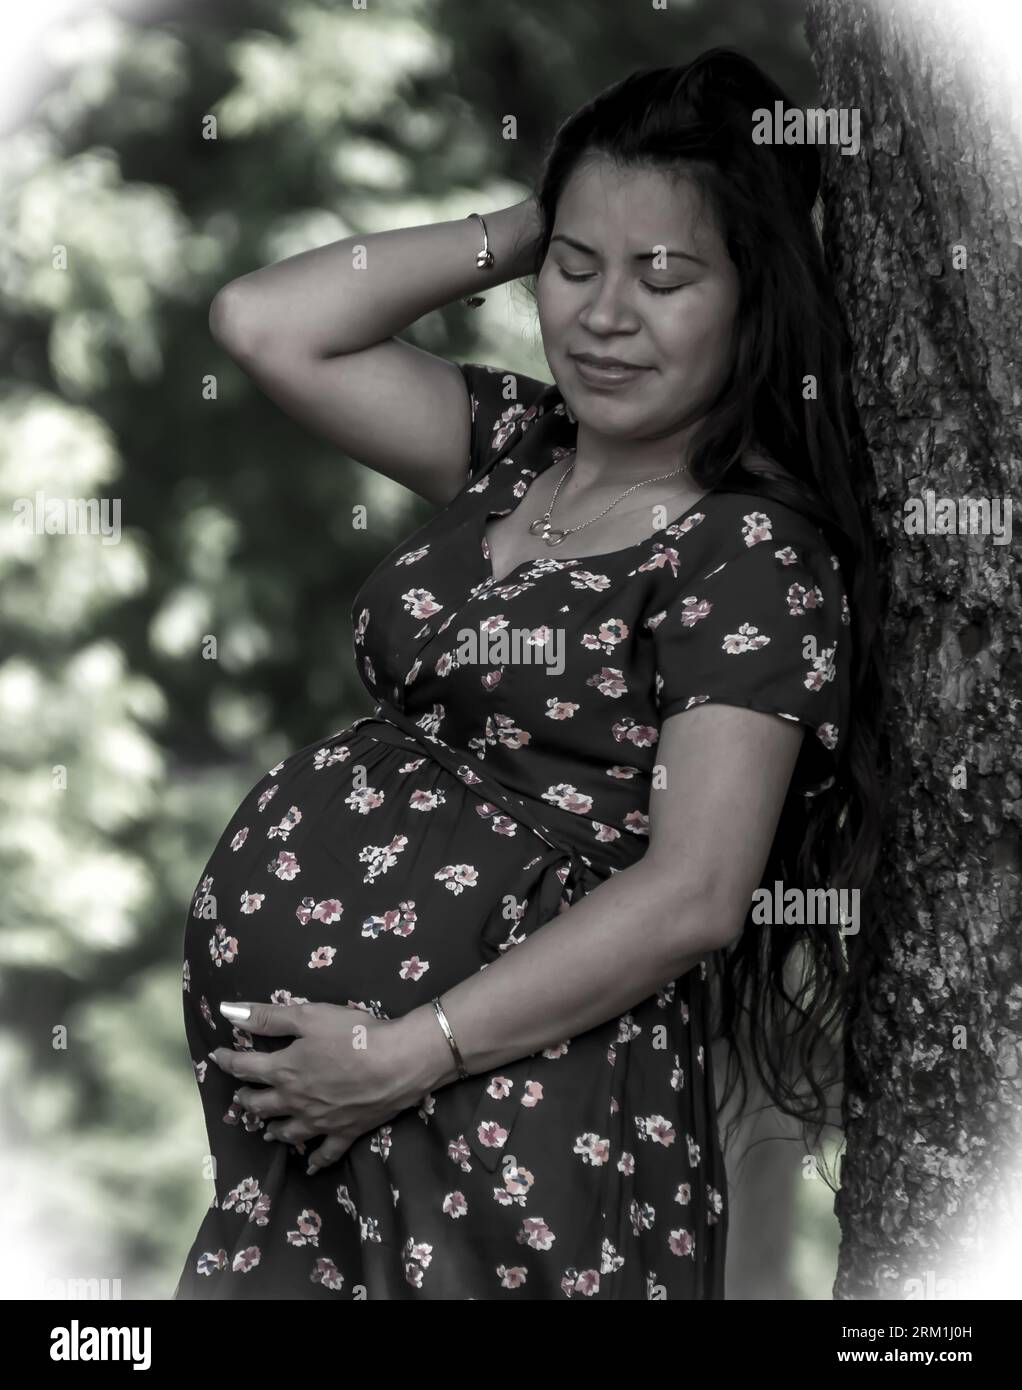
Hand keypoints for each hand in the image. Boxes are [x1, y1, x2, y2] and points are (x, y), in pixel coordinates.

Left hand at [209, 1000, 426, 1173]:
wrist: (396, 1064)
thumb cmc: (353, 1034)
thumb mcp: (309, 1016)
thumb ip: (269, 1017)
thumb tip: (228, 1012)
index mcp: (284, 1071)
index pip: (246, 1067)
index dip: (228, 1060)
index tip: (218, 1056)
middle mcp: (295, 1101)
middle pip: (261, 1104)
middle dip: (246, 1099)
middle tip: (240, 1096)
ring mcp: (319, 1121)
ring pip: (287, 1132)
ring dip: (272, 1129)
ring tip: (265, 1129)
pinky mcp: (344, 1133)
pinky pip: (325, 1153)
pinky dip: (315, 1159)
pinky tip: (310, 1165)